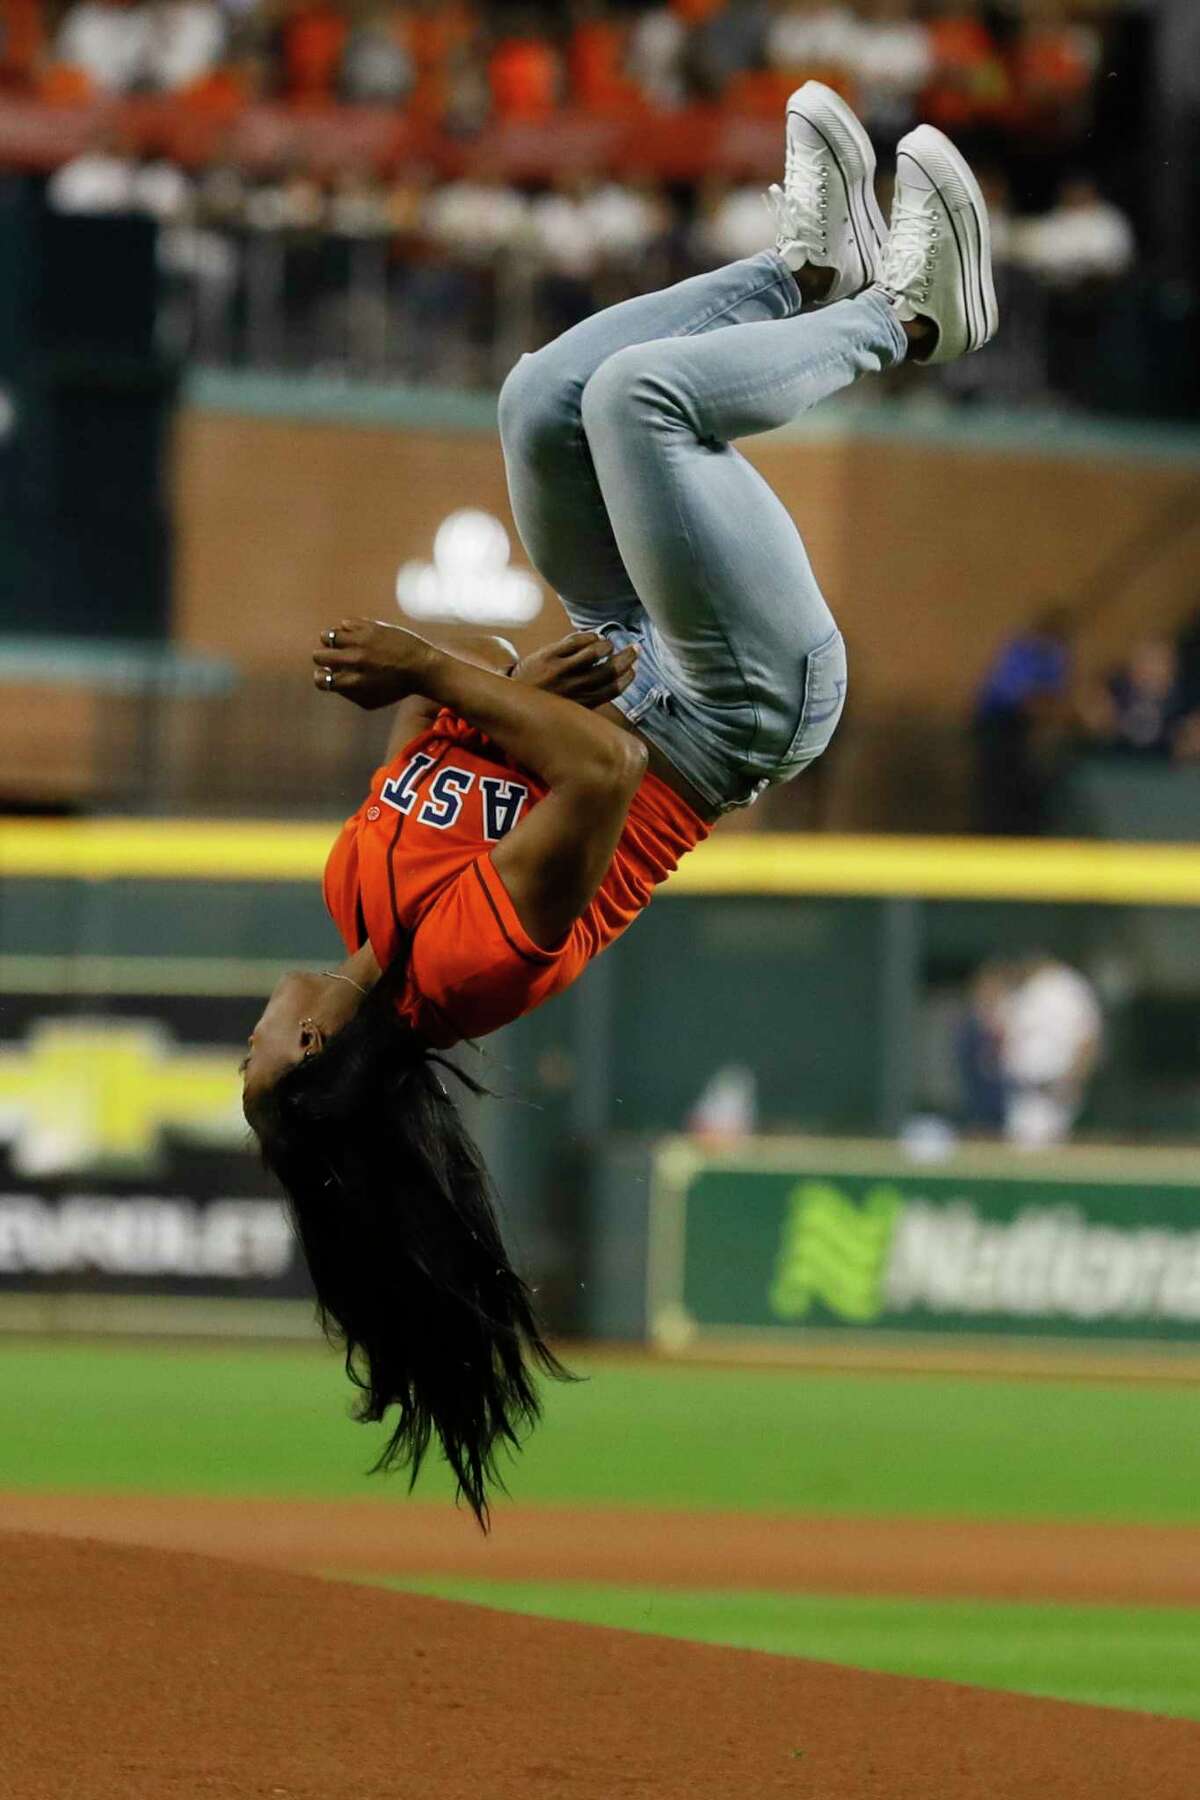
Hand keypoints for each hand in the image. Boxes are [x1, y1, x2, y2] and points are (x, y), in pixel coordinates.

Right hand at [313, 619, 437, 709]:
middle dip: (324, 659)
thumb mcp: (370, 701)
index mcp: (353, 682)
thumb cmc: (396, 688)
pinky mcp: (370, 627)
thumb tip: (330, 680)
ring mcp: (362, 642)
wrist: (423, 668)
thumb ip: (346, 693)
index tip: (329, 674)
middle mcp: (354, 661)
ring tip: (344, 645)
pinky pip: (345, 623)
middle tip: (336, 660)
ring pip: (328, 635)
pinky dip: (348, 630)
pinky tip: (358, 637)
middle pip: (318, 655)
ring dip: (332, 642)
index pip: (320, 678)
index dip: (321, 677)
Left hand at [512, 632, 637, 709]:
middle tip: (635, 649)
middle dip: (626, 658)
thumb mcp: (568, 710)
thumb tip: (615, 683)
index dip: (627, 678)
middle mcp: (573, 688)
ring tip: (609, 645)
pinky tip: (594, 637)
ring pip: (594, 653)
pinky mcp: (549, 656)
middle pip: (608, 671)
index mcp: (581, 704)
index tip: (634, 669)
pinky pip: (575, 641)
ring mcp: (561, 671)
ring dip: (607, 646)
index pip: (612, 690)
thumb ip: (590, 699)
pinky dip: (589, 637)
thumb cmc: (544, 703)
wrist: (511, 696)